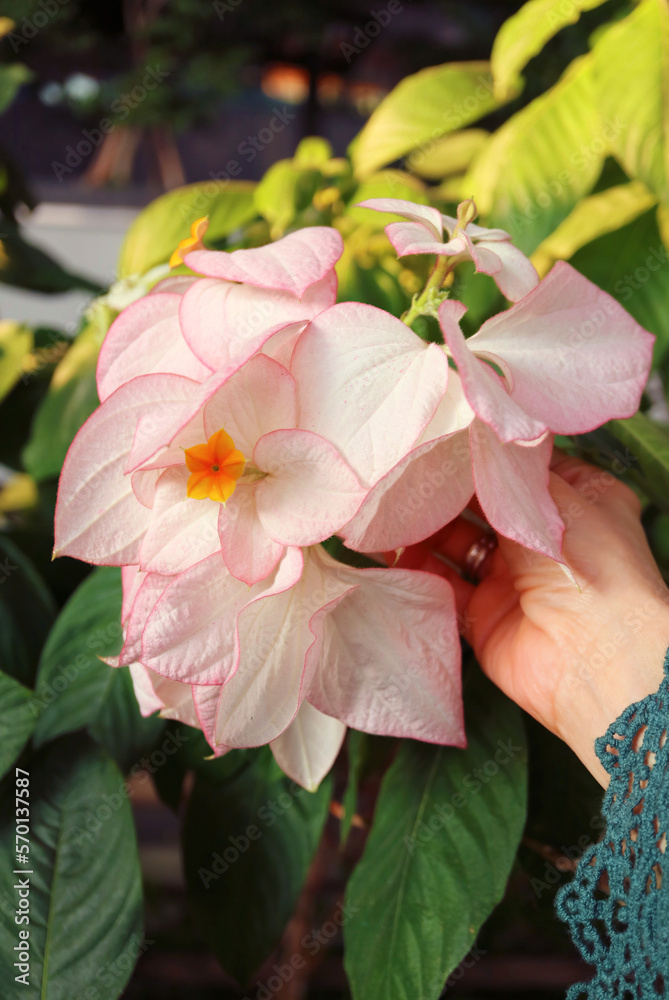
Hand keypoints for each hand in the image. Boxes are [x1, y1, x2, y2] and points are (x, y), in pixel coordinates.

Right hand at [396, 453, 668, 785]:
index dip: (476, 456)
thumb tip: (467, 441)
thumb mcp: (553, 495)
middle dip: (441, 493)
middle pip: (479, 506)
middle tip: (399, 475)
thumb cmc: (590, 564)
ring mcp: (511, 580)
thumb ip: (507, 469)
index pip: (515, 469)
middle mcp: (541, 539)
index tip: (434, 439)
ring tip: (387, 512)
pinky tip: (392, 553)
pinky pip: (443, 588)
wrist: (594, 655)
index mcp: (575, 501)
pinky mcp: (484, 617)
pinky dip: (417, 572)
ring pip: (455, 545)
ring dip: (422, 530)